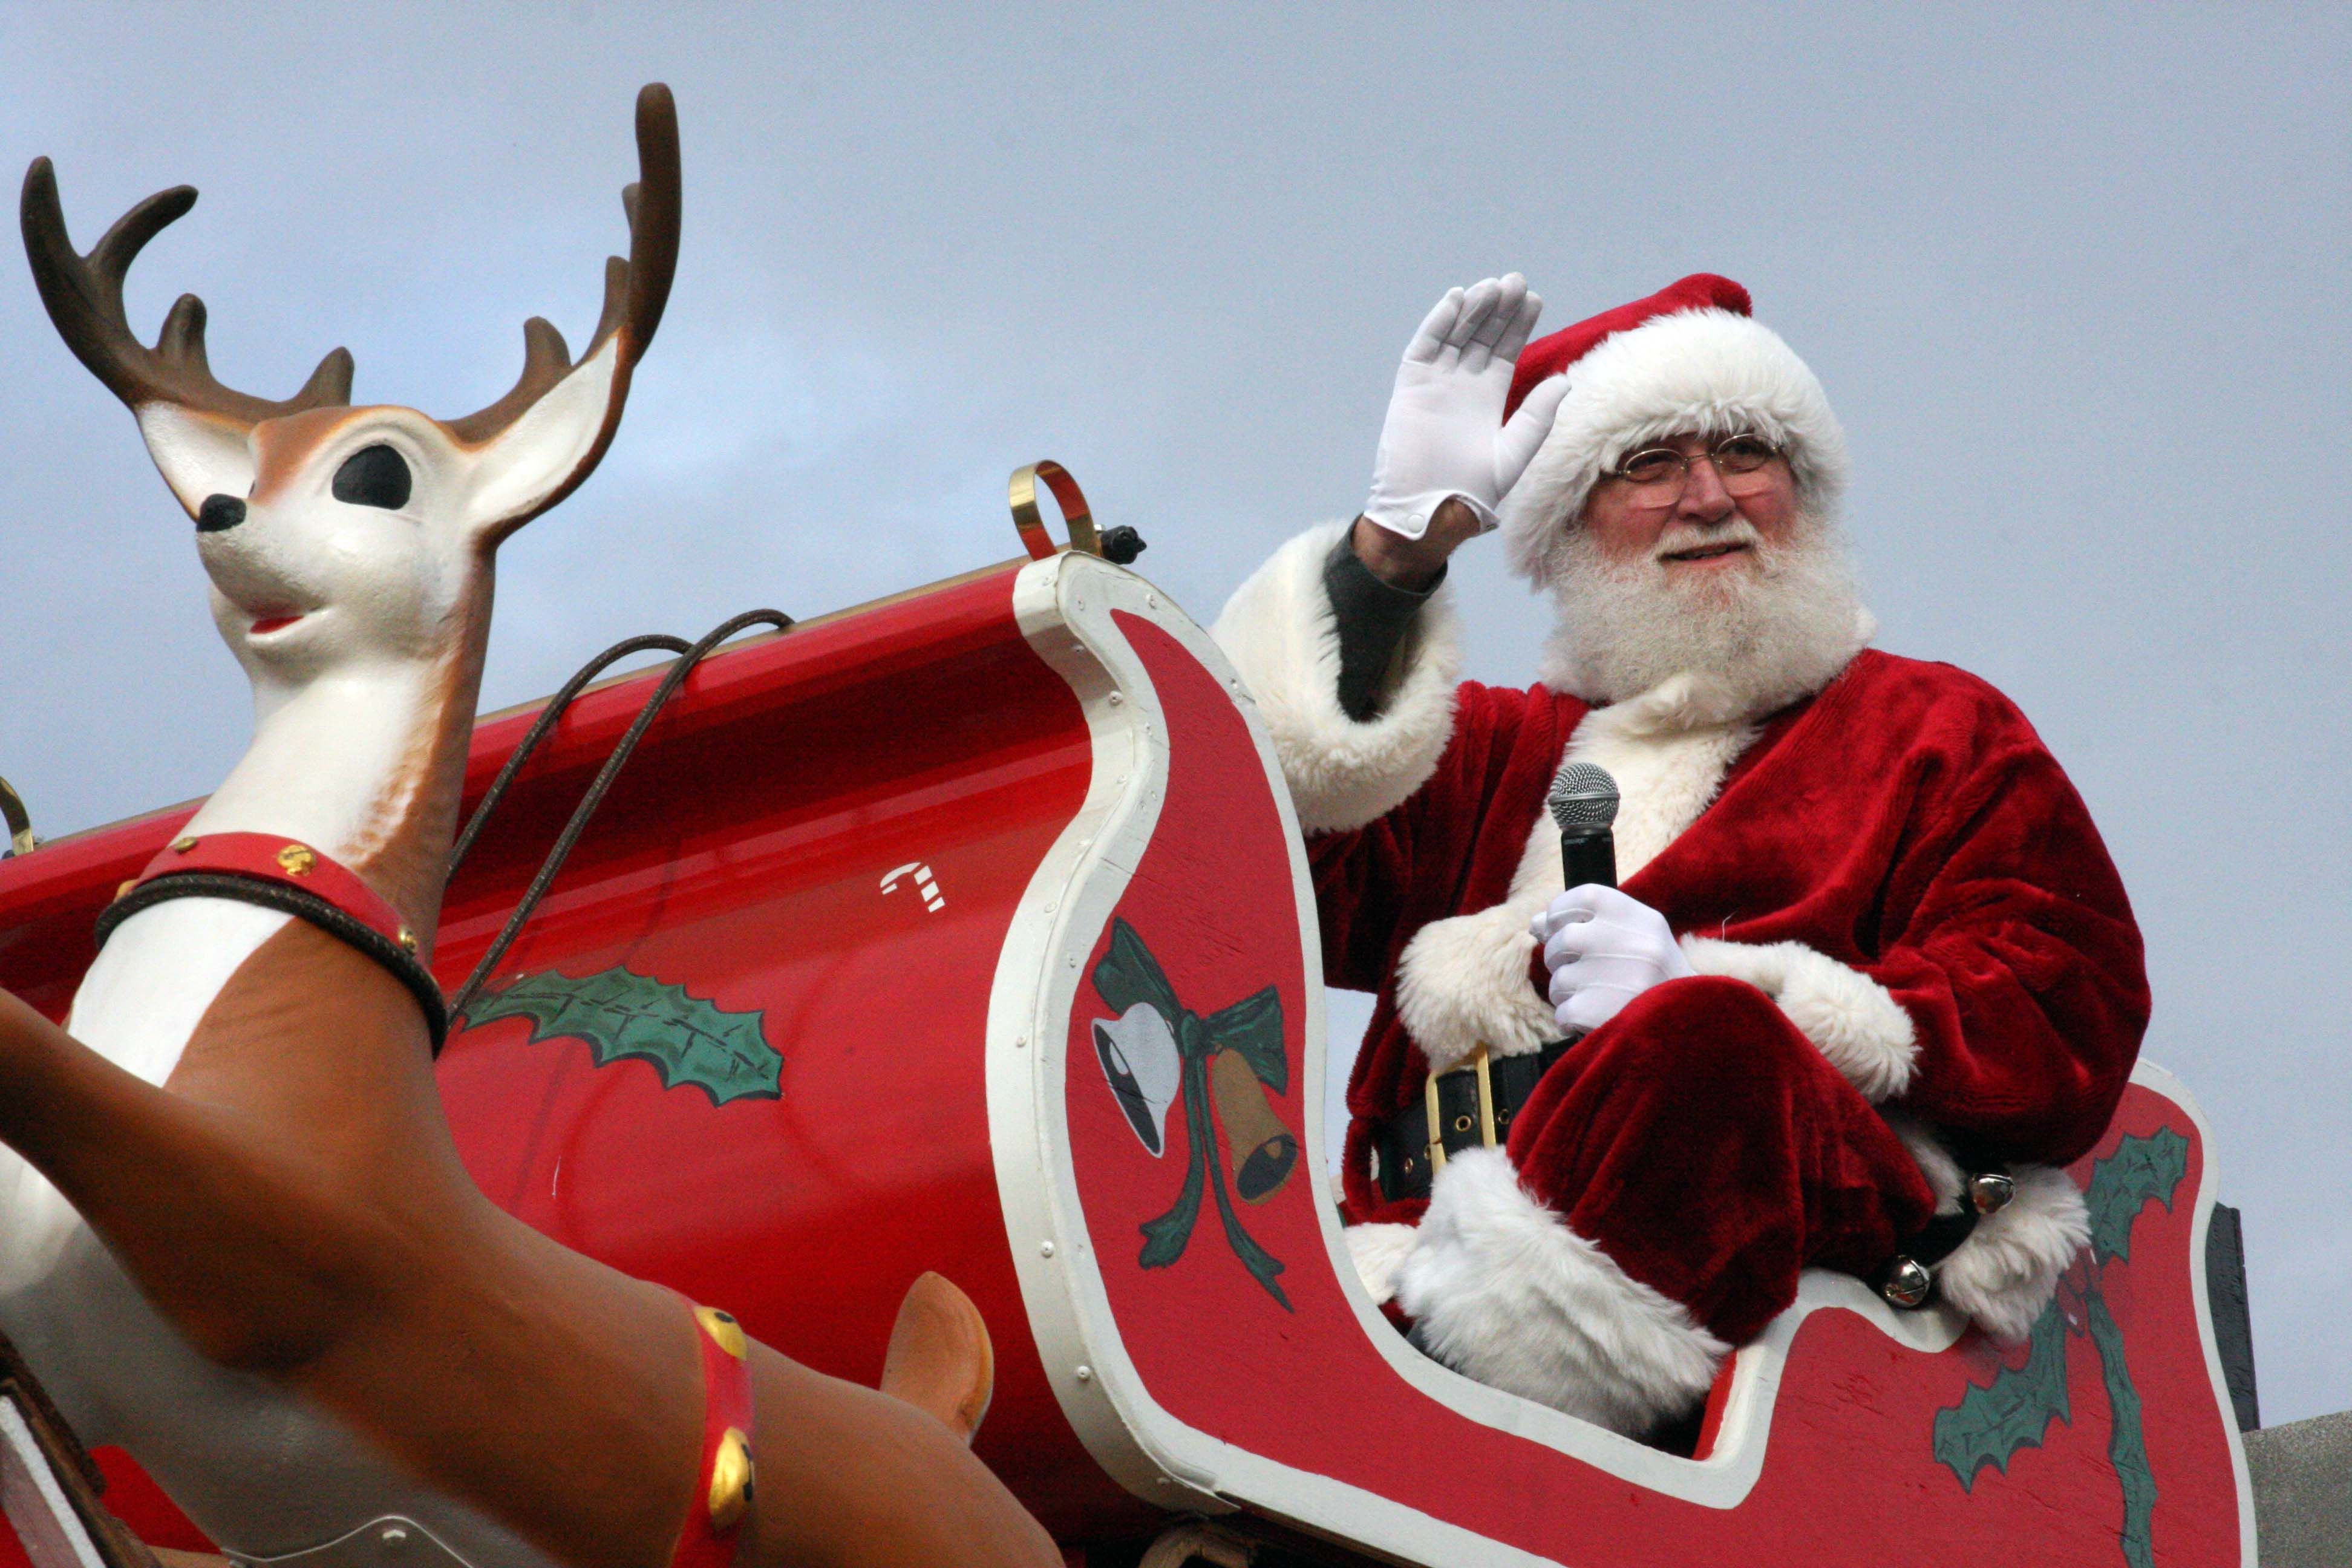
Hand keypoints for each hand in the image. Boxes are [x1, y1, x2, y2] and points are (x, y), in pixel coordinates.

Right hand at [1361, 274, 1571, 548]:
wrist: (1431, 511)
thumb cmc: (1474, 492)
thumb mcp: (1515, 452)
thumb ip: (1538, 416)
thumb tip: (1566, 379)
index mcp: (1489, 397)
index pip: (1506, 350)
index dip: (1518, 325)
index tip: (1534, 299)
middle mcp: (1462, 385)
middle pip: (1482, 335)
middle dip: (1499, 309)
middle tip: (1516, 282)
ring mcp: (1435, 384)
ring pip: (1455, 335)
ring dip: (1473, 309)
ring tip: (1493, 287)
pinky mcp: (1410, 388)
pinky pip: (1424, 347)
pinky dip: (1438, 323)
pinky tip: (1457, 300)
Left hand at [1532, 885, 1694, 1034]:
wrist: (1696, 1026)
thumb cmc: (1659, 980)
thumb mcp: (1639, 940)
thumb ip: (1591, 924)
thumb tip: (1535, 923)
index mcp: (1643, 919)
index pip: (1585, 895)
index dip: (1559, 910)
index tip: (1554, 926)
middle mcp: (1631, 944)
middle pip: (1562, 939)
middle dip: (1558, 957)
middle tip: (1575, 970)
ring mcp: (1617, 979)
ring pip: (1559, 979)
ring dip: (1566, 992)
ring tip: (1592, 998)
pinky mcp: (1603, 1012)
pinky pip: (1562, 1011)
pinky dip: (1569, 1019)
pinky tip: (1591, 1020)